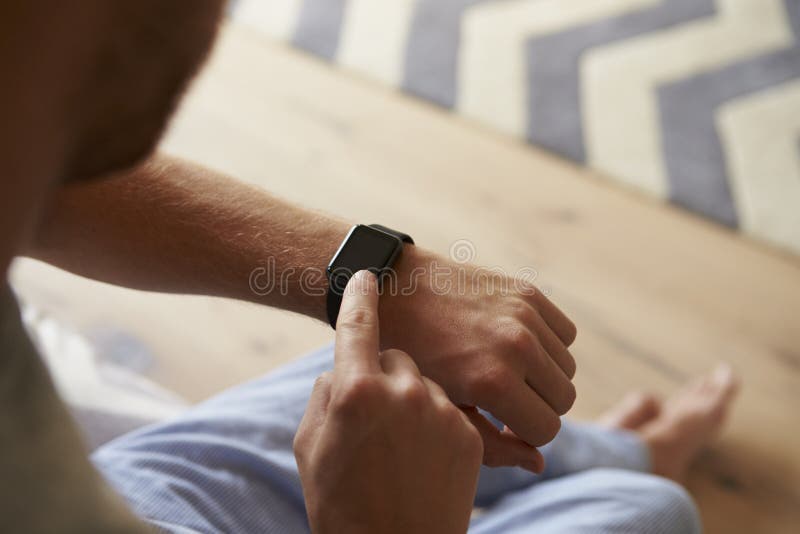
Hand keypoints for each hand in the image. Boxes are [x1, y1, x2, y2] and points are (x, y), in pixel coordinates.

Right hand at [294, 271, 482, 533]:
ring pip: (428, 384)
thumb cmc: (339, 502)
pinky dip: (438, 423)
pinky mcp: (470, 436)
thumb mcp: (312, 446)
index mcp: (355, 391)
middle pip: (398, 357)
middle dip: (387, 375)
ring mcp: (441, 412)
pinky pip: (451, 410)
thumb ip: (328, 397)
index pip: (357, 327)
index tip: (366, 273)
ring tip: (401, 446)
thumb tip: (345, 373)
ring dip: (416, 400)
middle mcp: (403, 392)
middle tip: (376, 413)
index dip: (359, 297)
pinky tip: (423, 457)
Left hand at [380, 247, 577, 470]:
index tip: (502, 425)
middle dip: (539, 408)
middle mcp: (516, 347)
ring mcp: (525, 316)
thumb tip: (538, 464)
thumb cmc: (413, 357)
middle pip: (564, 401)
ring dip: (544, 377)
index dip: (526, 435)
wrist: (397, 291)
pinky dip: (549, 345)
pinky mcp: (527, 293)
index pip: (547, 431)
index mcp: (492, 382)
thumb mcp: (443, 408)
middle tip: (507, 400)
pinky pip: (566, 334)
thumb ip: (492, 445)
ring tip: (510, 372)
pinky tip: (518, 346)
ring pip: (568, 368)